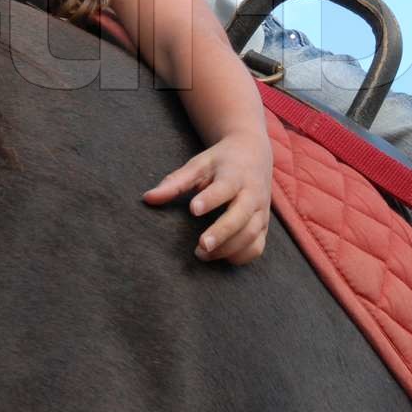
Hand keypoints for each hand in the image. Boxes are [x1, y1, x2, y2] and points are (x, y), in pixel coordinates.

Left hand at [142, 131, 273, 264]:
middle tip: (201, 246)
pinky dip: (242, 256)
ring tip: (201, 253)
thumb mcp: (198, 165)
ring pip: (251, 234)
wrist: (253, 153)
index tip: (193, 209)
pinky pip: (257, 246)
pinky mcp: (264, 225)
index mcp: (234, 175)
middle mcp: (252, 193)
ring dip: (227, 248)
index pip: (225, 187)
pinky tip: (221, 257)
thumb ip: (174, 183)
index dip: (210, 199)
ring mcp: (261, 211)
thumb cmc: (220, 161)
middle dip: (222, 232)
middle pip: (241, 216)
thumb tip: (147, 199)